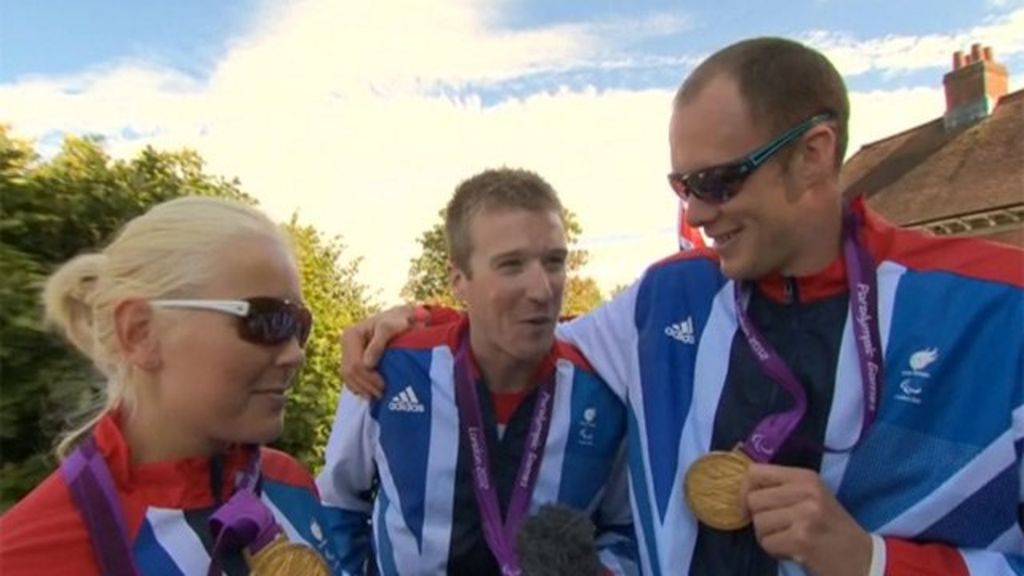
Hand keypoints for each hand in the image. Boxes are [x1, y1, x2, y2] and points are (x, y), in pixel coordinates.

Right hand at [339, 304, 418, 398]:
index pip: (355, 364)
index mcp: (351, 335)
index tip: (383, 385)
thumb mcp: (389, 328)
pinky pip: (350, 378)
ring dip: (361, 389)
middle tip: (382, 394)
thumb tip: (366, 364)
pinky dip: (358, 387)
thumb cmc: (397, 322)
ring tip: (377, 396)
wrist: (399, 319)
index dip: (368, 378)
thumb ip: (378, 344)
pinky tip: (369, 392)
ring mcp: (347, 352)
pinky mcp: (352, 358)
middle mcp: (345, 344)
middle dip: (365, 385)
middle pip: (349, 372)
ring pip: (348, 377)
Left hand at [742, 463, 871, 575]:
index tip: (749, 506)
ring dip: (768, 537)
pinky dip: (776, 551)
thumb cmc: (831, 527)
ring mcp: (805, 514)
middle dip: (760, 519)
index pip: (755, 472)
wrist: (863, 558)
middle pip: (754, 500)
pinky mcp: (802, 538)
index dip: (745, 490)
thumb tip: (740, 490)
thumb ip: (781, 489)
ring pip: (758, 523)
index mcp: (806, 477)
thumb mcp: (811, 497)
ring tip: (789, 539)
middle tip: (780, 528)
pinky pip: (767, 543)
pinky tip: (794, 550)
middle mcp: (806, 491)